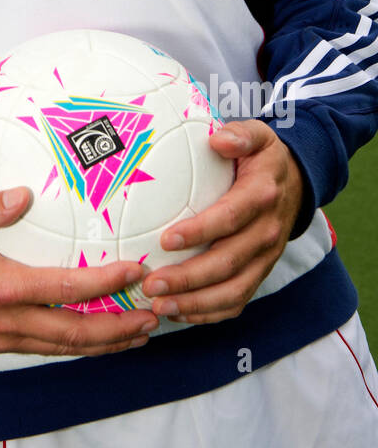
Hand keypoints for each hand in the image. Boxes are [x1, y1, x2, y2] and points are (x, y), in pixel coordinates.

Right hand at [0, 186, 158, 356]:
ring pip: (63, 348)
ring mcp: (2, 338)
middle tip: (154, 317)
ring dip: (104, 343)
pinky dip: (77, 345)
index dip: (105, 283)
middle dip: (118, 329)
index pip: (65, 290)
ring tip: (138, 334)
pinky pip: (46, 348)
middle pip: (74, 334)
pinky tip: (93, 336)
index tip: (135, 271)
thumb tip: (23, 194)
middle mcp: (6, 322)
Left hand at [141, 119, 305, 323]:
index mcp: (261, 197)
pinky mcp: (260, 274)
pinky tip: (177, 313)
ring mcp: (265, 258)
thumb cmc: (262, 158)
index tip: (165, 239)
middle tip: (152, 284)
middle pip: (227, 262)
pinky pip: (236, 301)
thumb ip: (240, 134)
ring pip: (232, 290)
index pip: (230, 218)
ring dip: (195, 303)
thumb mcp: (258, 136)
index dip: (200, 231)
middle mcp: (266, 232)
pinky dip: (208, 313)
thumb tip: (219, 140)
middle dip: (188, 278)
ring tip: (159, 306)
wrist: (296, 183)